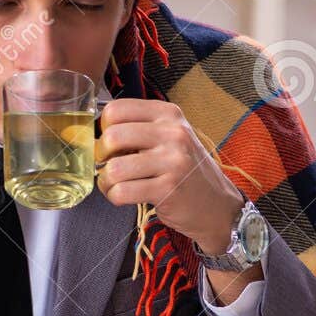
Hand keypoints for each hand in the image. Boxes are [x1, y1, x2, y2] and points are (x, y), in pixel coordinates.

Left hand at [95, 98, 262, 302]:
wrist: (218, 205)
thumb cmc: (186, 170)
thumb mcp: (170, 138)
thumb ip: (140, 129)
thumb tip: (98, 135)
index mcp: (168, 114)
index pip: (116, 109)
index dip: (104, 128)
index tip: (111, 143)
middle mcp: (173, 133)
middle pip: (112, 136)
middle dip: (101, 155)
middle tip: (110, 164)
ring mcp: (173, 161)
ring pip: (114, 168)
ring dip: (106, 181)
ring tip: (116, 184)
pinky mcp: (168, 189)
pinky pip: (122, 192)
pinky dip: (114, 196)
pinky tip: (124, 196)